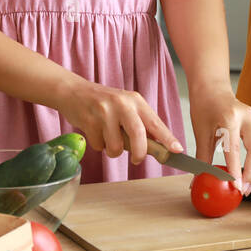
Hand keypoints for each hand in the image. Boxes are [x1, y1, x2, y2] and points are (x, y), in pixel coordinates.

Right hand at [57, 79, 182, 164]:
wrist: (73, 91)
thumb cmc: (104, 103)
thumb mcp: (126, 107)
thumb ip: (141, 125)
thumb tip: (160, 147)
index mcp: (136, 100)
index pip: (155, 122)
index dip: (167, 138)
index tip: (177, 150)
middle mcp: (122, 104)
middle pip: (138, 134)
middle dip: (140, 152)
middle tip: (137, 159)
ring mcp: (104, 112)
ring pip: (116, 146)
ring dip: (112, 150)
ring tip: (108, 138)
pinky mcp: (89, 121)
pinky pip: (99, 146)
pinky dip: (98, 145)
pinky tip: (94, 131)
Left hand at [188, 80, 250, 195]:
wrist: (212, 88)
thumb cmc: (204, 107)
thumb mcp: (201, 133)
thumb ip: (203, 158)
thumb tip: (199, 181)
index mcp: (229, 117)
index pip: (234, 149)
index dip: (236, 170)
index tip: (236, 188)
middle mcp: (247, 116)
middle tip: (244, 191)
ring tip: (248, 186)